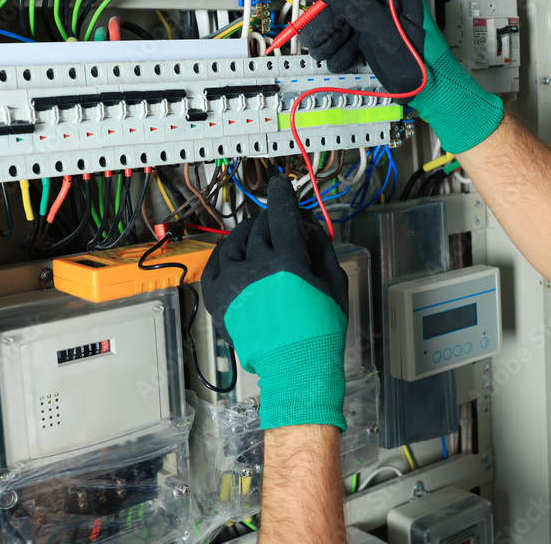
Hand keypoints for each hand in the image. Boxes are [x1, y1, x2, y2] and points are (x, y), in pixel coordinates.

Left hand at [200, 177, 348, 429]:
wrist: (295, 366)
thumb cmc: (320, 329)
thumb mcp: (334, 284)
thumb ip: (321, 247)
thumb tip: (309, 224)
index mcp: (287, 261)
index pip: (282, 214)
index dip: (282, 195)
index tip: (281, 185)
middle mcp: (254, 267)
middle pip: (261, 227)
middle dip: (273, 221)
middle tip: (282, 227)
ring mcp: (231, 282)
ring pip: (236, 241)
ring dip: (249, 235)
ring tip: (259, 241)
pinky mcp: (216, 297)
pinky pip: (216, 262)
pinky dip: (227, 253)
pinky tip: (236, 254)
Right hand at [301, 0, 503, 153]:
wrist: (432, 92)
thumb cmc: (417, 63)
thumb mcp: (385, 33)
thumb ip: (357, 7)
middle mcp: (384, 0)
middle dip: (324, 20)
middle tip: (311, 38)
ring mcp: (377, 18)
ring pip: (341, 19)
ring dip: (327, 38)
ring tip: (322, 55)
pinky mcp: (372, 37)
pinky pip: (347, 36)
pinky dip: (338, 50)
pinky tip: (338, 62)